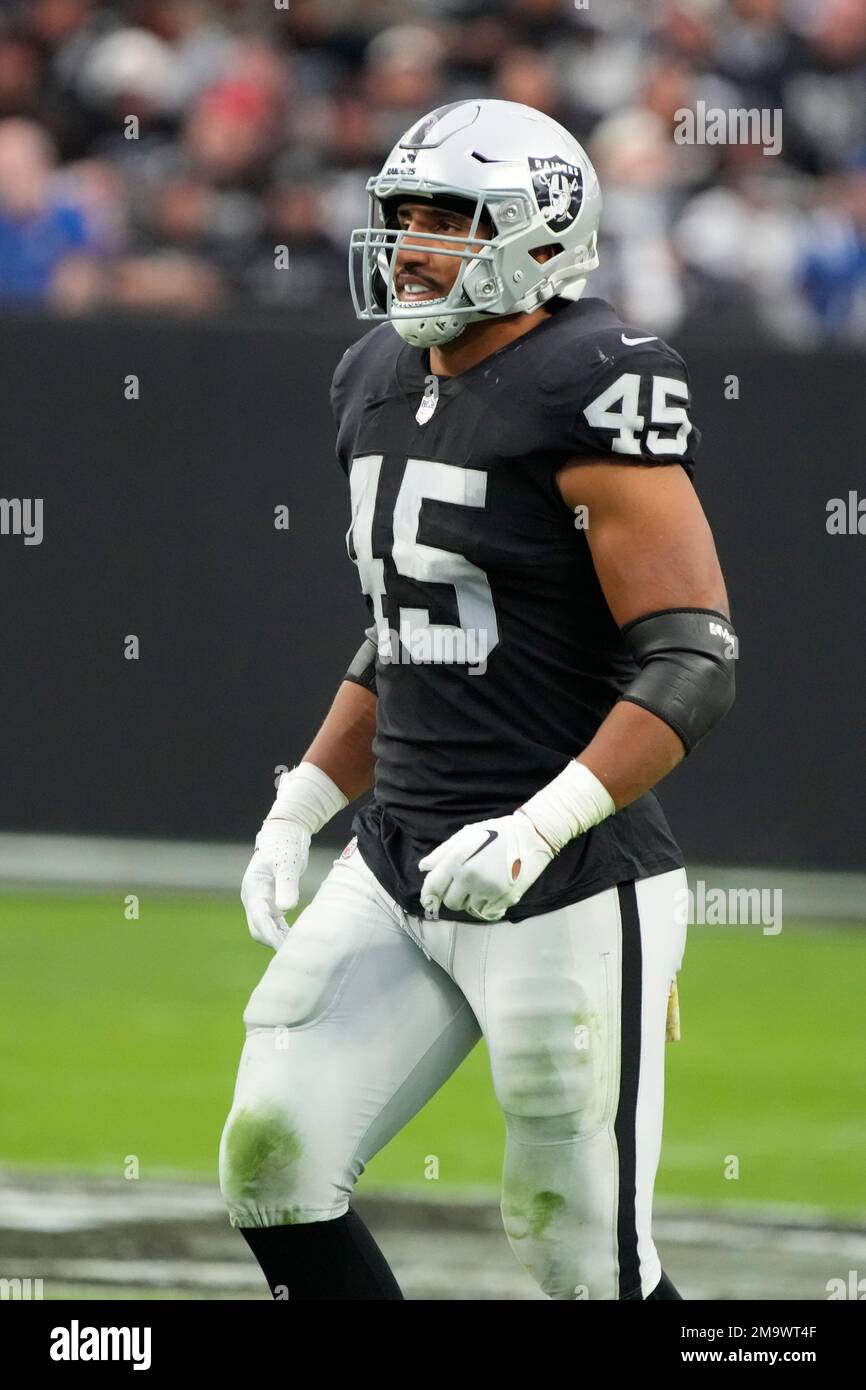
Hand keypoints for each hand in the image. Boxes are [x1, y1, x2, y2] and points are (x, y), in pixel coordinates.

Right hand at [241, 818, 310, 949]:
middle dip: (273, 942)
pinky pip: (276, 923)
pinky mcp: (272, 901)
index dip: (271, 936)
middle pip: (259, 929)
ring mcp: (262, 901)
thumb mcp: (287, 863)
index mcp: (253, 889)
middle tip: (294, 955)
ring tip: (298, 950)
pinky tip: (296, 939)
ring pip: (267, 928)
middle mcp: (254, 898)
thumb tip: (286, 909)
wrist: (285, 833)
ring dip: (279, 939)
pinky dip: (284, 932)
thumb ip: (286, 884)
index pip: (260, 920)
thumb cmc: (285, 845)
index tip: (284, 949)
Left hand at [418, 811, 554, 922]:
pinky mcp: (504, 899)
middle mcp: (470, 878)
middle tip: (462, 887)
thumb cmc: (497, 832)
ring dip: (470, 901)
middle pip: (450, 902)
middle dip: (453, 897)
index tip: (429, 900)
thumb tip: (423, 868)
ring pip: (468, 909)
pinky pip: (486, 913)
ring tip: (480, 887)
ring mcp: (488, 890)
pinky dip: (486, 907)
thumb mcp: (466, 834)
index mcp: (458, 860)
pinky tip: (490, 895)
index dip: (428, 896)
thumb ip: (442, 852)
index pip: (433, 886)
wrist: (532, 835)